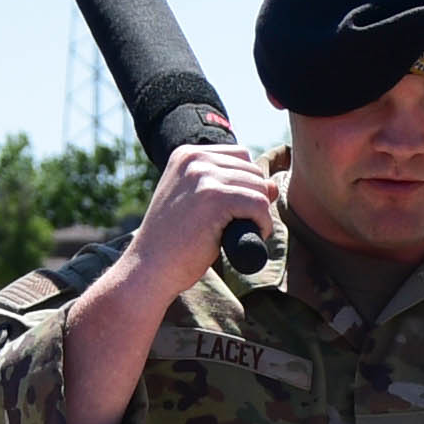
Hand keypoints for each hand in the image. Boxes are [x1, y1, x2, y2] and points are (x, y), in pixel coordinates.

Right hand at [126, 136, 276, 291]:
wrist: (149, 269)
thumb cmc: (174, 243)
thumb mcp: (200, 205)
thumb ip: (231, 188)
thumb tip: (273, 184)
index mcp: (186, 154)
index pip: (240, 156)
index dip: (245, 185)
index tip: (234, 212)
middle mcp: (194, 159)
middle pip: (253, 170)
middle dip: (254, 199)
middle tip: (238, 226)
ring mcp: (203, 176)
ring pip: (259, 187)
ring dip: (259, 214)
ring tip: (241, 233)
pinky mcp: (214, 198)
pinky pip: (259, 204)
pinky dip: (262, 224)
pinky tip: (251, 236)